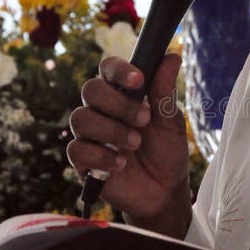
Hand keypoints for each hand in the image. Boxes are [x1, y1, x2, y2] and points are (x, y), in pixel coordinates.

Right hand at [68, 54, 191, 236]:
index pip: (108, 69)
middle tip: (145, 119)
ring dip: (111, 130)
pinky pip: (77, 149)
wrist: (163, 192)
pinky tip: (121, 164)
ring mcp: (89, 135)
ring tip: (136, 144)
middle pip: (90, 89)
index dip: (119, 70)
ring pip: (80, 118)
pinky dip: (101, 156)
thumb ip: (165, 92)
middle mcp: (101, 110)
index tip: (139, 79)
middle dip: (118, 103)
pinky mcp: (82, 161)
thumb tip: (171, 56)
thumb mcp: (171, 123)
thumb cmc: (166, 152)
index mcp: (122, 95)